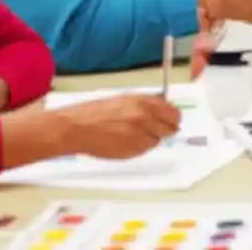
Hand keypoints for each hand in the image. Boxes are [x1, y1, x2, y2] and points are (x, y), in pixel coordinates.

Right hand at [56, 95, 181, 159]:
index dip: (172, 118)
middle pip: (170, 129)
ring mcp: (140, 134)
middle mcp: (145, 117)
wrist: (77, 127)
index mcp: (144, 101)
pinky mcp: (132, 150)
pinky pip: (144, 150)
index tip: (170, 120)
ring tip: (129, 134)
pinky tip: (124, 142)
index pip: (173, 112)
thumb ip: (147, 106)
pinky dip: (138, 148)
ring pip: (156, 141)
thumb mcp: (125, 100)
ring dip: (149, 139)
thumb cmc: (96, 112)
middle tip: (152, 130)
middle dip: (164, 130)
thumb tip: (163, 111)